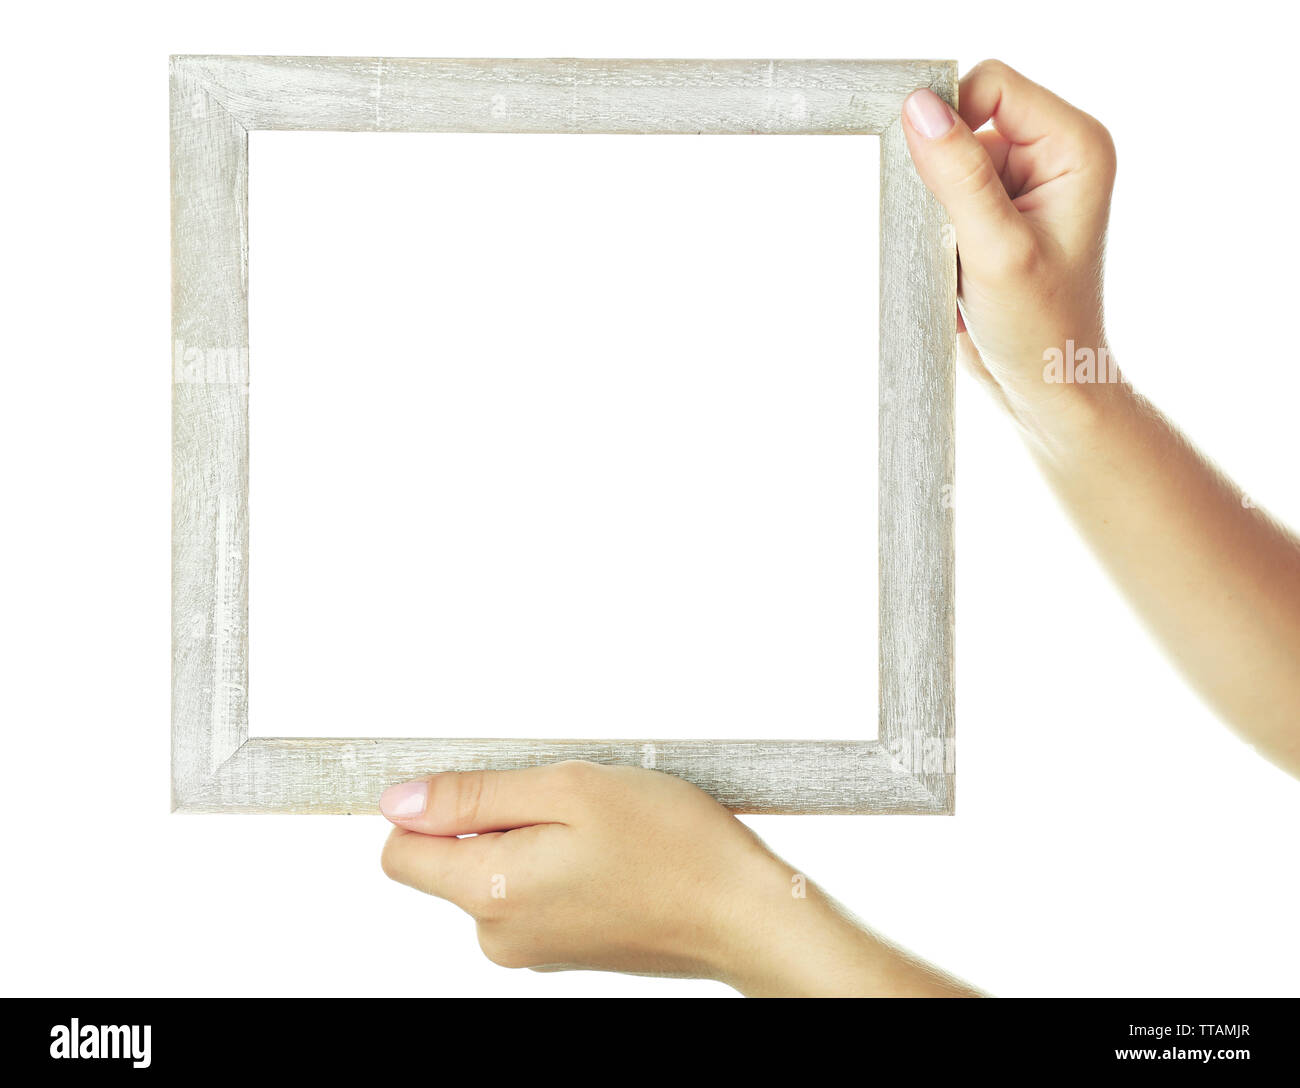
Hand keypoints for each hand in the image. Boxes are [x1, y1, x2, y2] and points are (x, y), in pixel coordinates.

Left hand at [378, 761, 976, 995]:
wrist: (743, 912)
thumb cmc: (673, 847)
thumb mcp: (570, 790)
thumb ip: (475, 795)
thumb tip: (399, 799)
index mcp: (493, 892)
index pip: (399, 853)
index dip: (427, 805)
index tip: (479, 781)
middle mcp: (499, 933)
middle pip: (447, 860)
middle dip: (489, 816)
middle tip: (562, 797)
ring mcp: (531, 946)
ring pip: (492, 870)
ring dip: (528, 835)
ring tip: (595, 823)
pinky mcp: (560, 946)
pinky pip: (528, 889)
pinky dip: (553, 859)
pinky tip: (606, 847)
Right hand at [901, 60, 1117, 439]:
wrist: (1046, 386)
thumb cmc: (1041, 328)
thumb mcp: (995, 249)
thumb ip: (958, 173)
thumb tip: (918, 108)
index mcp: (1076, 146)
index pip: (992, 86)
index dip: (950, 118)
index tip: (929, 175)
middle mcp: (1055, 154)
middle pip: (969, 117)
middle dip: (945, 173)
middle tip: (957, 232)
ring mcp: (1026, 182)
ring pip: (949, 158)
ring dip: (939, 207)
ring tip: (962, 255)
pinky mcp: (999, 210)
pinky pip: (945, 192)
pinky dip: (937, 227)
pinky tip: (957, 264)